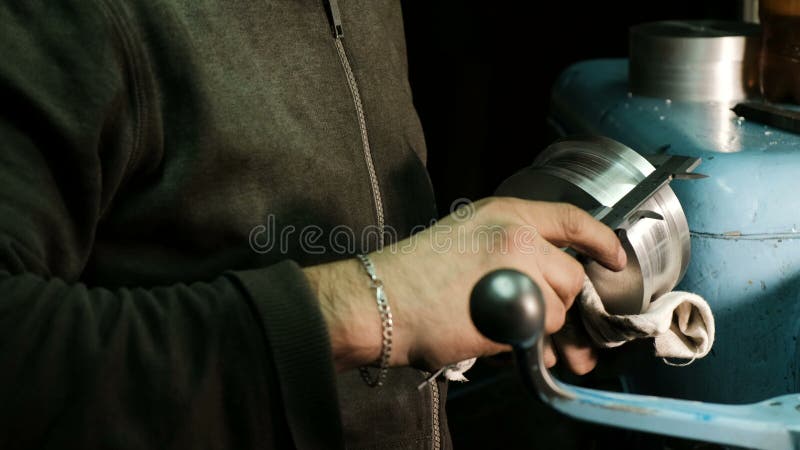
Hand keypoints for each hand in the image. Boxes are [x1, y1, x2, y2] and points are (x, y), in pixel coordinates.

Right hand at [306, 198, 625, 374]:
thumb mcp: (466, 234)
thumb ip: (513, 245)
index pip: (571, 219)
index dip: (600, 241)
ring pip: (557, 311)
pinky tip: (494, 337)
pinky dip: (525, 346)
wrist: (379, 300)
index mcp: (507, 214)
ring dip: (536, 324)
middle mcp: (518, 239)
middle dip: (555, 298)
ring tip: (495, 321)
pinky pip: (539, 340)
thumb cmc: (414, 271)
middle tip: (522, 309)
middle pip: (571, 276)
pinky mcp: (512, 318)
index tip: (614, 259)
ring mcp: (517, 277)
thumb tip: (550, 277)